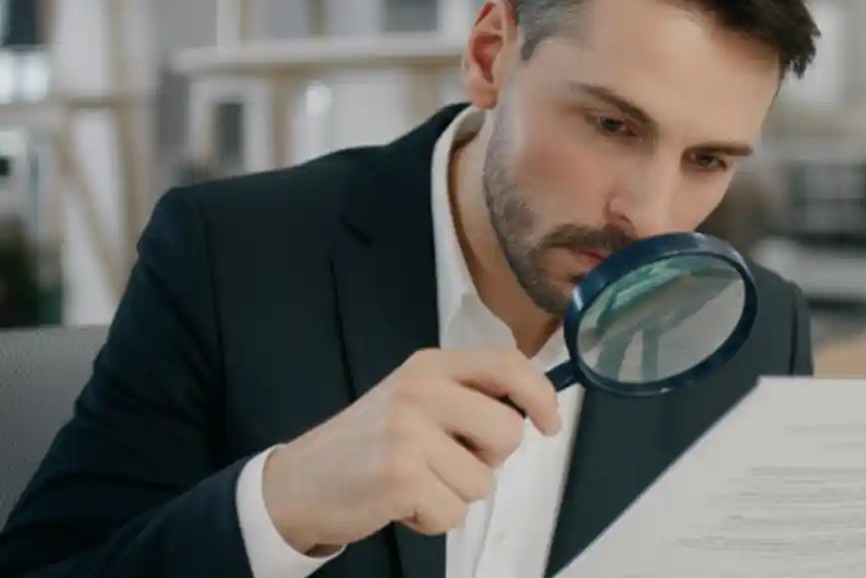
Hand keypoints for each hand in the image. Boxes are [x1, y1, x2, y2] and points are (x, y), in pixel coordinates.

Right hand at [261, 347, 559, 554]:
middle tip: (450, 461)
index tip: (549, 424)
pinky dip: (433, 520)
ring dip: (456, 494)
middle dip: (491, 459)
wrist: (299, 483)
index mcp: (430, 366)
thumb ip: (466, 396)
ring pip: (483, 481)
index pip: (507, 363)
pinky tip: (402, 503)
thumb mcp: (415, 400)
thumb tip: (531, 410)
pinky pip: (453, 513)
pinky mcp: (400, 477)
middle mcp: (421, 391)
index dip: (540, 394)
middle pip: (508, 432)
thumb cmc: (369, 443)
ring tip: (417, 482)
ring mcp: (409, 433)